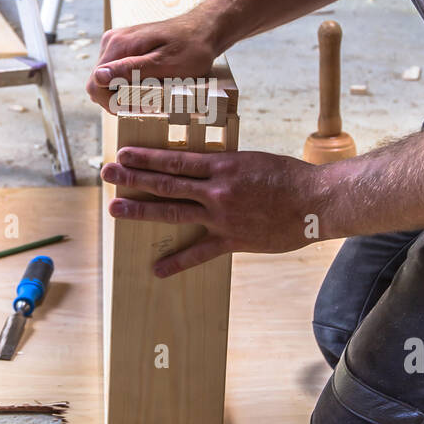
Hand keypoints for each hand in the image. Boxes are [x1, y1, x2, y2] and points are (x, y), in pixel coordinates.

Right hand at [86, 6, 220, 110]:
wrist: (204, 30)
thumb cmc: (191, 48)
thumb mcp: (164, 65)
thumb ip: (130, 70)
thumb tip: (99, 76)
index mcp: (118, 45)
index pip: (95, 84)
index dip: (111, 103)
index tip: (135, 107)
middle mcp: (113, 41)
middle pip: (99, 83)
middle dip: (120, 99)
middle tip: (149, 102)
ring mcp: (118, 43)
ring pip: (108, 80)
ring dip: (126, 92)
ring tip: (153, 91)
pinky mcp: (125, 47)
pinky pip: (118, 72)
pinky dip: (131, 83)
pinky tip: (150, 83)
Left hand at [100, 147, 322, 275]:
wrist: (316, 201)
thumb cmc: (288, 176)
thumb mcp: (251, 160)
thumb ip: (224, 166)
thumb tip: (200, 168)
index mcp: (222, 166)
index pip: (175, 159)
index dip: (146, 157)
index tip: (123, 154)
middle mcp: (216, 190)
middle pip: (166, 183)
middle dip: (133, 179)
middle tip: (107, 175)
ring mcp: (222, 217)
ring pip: (174, 213)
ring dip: (142, 212)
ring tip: (116, 210)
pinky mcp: (233, 239)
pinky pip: (199, 253)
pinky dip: (177, 262)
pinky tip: (157, 269)